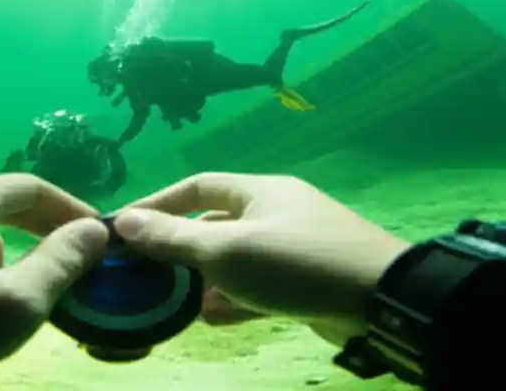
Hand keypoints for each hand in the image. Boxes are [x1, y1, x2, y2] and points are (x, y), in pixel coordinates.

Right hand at [113, 172, 409, 343]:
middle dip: (181, 248)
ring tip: (174, 302)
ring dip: (206, 279)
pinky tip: (214, 318)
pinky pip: (261, 286)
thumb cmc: (297, 263)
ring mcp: (296, 248)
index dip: (158, 204)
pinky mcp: (310, 282)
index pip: (197, 186)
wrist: (382, 300)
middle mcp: (278, 212)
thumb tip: (123, 221)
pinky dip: (235, 298)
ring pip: (237, 259)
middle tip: (148, 274)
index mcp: (260, 190)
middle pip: (216, 223)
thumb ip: (175, 239)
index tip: (124, 227)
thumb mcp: (227, 250)